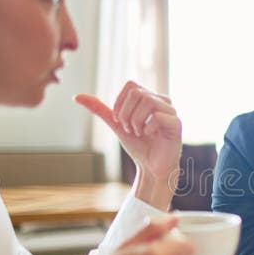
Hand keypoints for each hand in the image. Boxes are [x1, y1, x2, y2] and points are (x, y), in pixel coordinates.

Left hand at [75, 81, 181, 209]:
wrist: (151, 168)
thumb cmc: (139, 146)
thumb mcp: (116, 125)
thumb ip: (100, 110)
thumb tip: (77, 96)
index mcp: (150, 98)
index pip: (131, 86)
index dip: (120, 103)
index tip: (120, 121)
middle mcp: (162, 101)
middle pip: (137, 92)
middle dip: (126, 113)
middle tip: (129, 129)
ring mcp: (171, 112)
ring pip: (147, 100)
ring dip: (135, 120)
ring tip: (138, 133)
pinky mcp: (176, 124)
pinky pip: (158, 116)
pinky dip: (147, 128)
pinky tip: (149, 136)